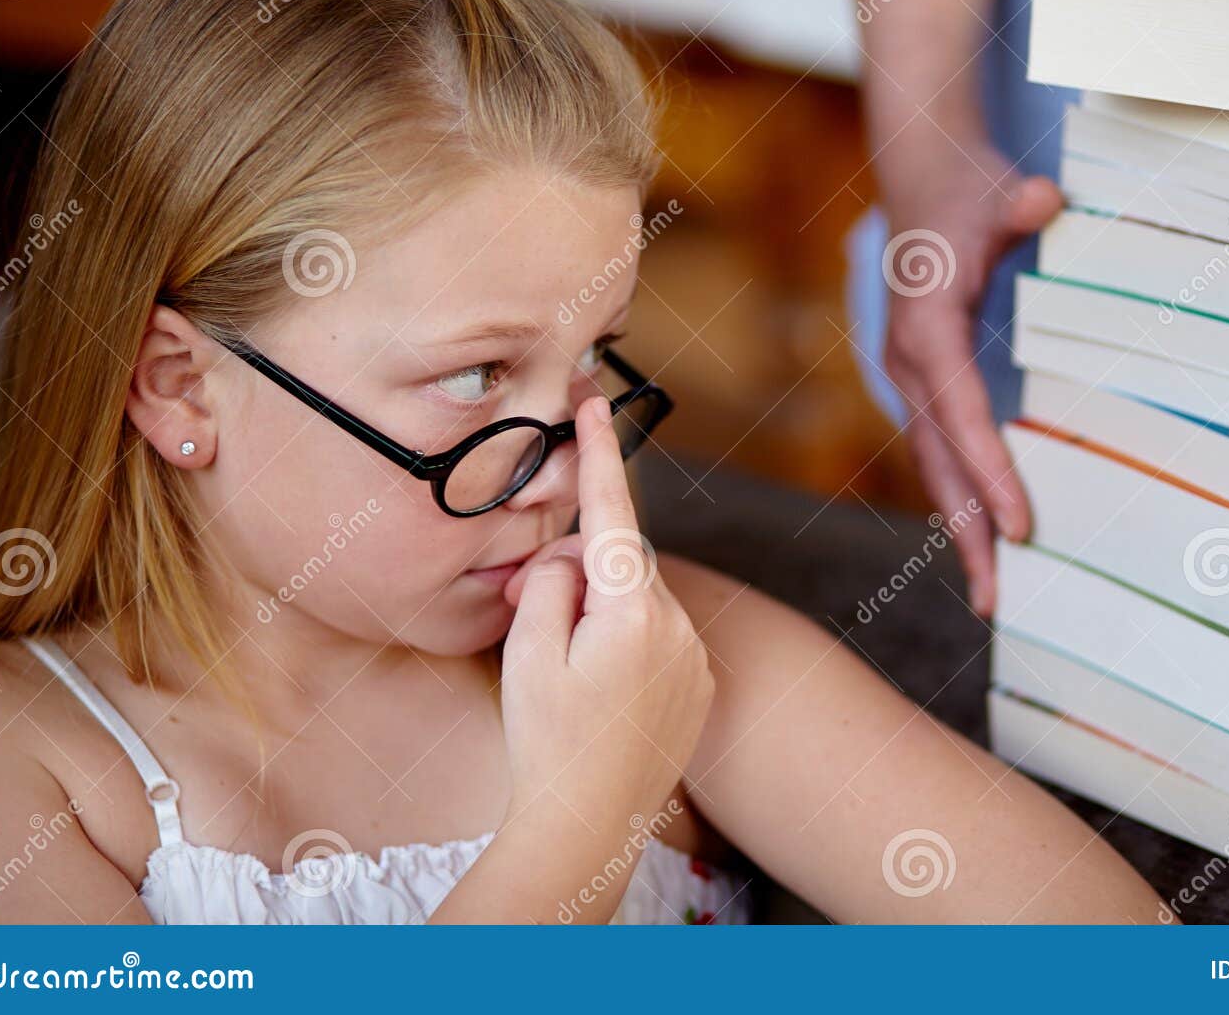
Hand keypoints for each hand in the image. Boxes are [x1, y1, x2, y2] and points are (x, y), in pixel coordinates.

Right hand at [496, 395, 713, 842]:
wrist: (590, 825)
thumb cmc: (549, 741)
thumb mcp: (528, 653)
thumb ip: (550, 583)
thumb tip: (575, 556)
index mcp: (631, 609)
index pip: (613, 511)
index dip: (600, 453)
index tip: (596, 402)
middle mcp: (676, 623)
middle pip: (621, 563)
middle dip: (578, 573)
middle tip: (531, 614)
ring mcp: (694, 655)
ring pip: (640, 601)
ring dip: (605, 612)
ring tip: (569, 673)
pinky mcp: (700, 683)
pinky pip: (660, 637)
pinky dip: (629, 643)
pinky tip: (603, 693)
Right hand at [877, 135, 1062, 616]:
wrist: (923, 181)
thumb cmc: (967, 190)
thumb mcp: (997, 188)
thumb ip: (1020, 201)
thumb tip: (1045, 199)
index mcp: (926, 326)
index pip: (959, 412)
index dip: (989, 470)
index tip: (1022, 525)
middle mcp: (910, 363)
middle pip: (939, 461)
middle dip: (968, 532)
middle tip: (999, 600)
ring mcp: (913, 378)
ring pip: (936, 467)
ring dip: (963, 530)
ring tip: (994, 595)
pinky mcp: (926, 384)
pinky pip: (944, 452)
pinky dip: (964, 498)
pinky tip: (987, 538)